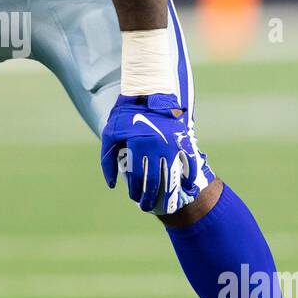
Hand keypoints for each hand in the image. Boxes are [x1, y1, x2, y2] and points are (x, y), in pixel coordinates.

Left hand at [100, 91, 197, 213]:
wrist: (148, 90)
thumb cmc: (125, 113)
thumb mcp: (110, 134)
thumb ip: (108, 160)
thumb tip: (112, 185)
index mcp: (139, 145)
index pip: (138, 176)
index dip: (136, 191)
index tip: (135, 199)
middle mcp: (157, 146)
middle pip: (155, 180)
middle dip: (151, 197)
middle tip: (148, 207)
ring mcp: (172, 142)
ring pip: (173, 174)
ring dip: (170, 192)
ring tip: (168, 205)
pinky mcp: (183, 138)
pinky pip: (189, 160)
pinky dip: (189, 175)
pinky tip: (187, 188)